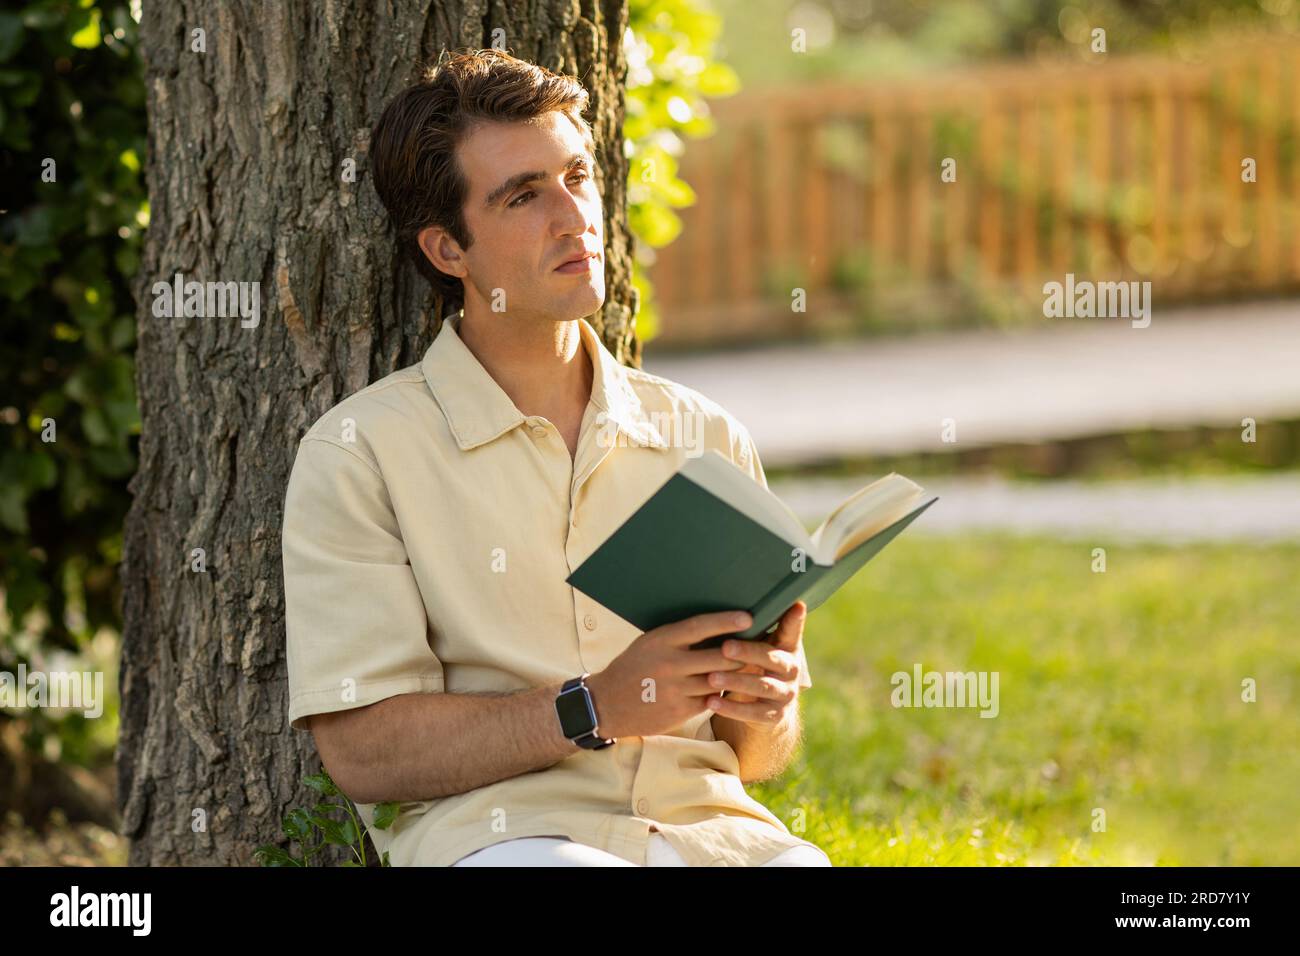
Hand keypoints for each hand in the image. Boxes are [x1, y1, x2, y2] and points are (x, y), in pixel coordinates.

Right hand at [585, 609, 753, 738]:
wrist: (608, 704)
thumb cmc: (632, 667)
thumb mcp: (649, 643)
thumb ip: (677, 637)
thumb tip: (713, 627)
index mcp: (661, 642)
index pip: (700, 627)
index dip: (726, 622)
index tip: (747, 617)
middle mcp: (670, 665)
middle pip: (718, 656)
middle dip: (740, 652)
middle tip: (755, 646)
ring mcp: (676, 690)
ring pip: (719, 680)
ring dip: (735, 674)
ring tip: (749, 666)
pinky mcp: (680, 711)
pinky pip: (711, 700)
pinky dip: (721, 693)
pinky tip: (728, 687)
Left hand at [704, 600, 806, 726]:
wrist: (763, 709)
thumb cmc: (754, 665)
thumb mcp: (758, 645)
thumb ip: (756, 627)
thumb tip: (742, 593)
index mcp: (788, 648)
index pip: (791, 631)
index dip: (794, 620)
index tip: (796, 605)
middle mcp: (791, 670)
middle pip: (772, 659)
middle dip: (748, 653)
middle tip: (725, 647)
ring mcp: (785, 694)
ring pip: (762, 687)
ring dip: (736, 681)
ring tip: (711, 677)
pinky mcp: (774, 716)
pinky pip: (752, 714)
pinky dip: (731, 708)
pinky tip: (711, 702)